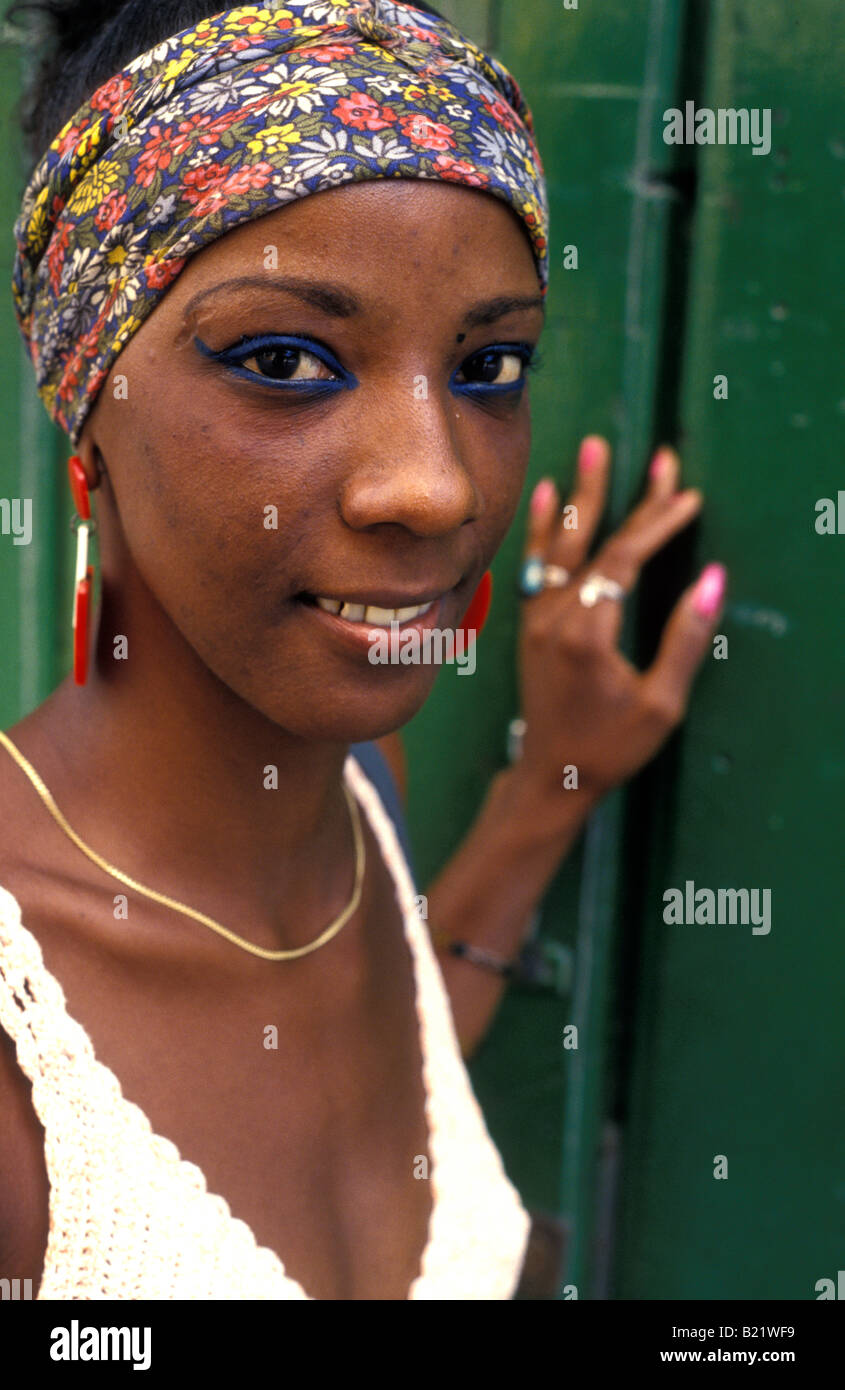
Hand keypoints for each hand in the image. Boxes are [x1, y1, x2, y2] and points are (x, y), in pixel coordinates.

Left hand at [516, 436, 725, 801]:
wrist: (549, 774)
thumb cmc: (609, 747)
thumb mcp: (660, 703)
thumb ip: (685, 639)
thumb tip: (711, 579)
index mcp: (587, 634)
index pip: (624, 561)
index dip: (657, 525)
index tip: (687, 497)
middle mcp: (555, 616)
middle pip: (594, 542)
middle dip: (629, 496)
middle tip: (657, 456)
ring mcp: (537, 617)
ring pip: (561, 545)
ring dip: (582, 495)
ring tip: (592, 447)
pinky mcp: (530, 623)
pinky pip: (535, 563)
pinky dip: (544, 527)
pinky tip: (549, 495)